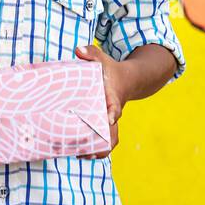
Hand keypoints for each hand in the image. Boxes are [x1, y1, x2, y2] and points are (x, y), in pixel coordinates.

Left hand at [74, 44, 126, 159]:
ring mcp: (110, 122)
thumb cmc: (110, 70)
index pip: (115, 107)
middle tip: (88, 151)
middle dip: (103, 143)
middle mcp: (113, 113)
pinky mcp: (105, 126)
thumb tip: (78, 50)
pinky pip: (103, 142)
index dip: (112, 113)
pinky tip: (77, 153)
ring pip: (109, 141)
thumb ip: (91, 53)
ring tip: (80, 155)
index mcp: (113, 98)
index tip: (109, 119)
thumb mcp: (102, 59)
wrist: (126, 80)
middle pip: (113, 133)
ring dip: (98, 151)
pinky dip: (94, 149)